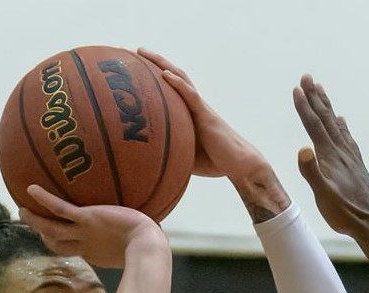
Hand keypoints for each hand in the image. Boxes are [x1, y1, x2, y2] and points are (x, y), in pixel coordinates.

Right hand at [19, 185, 165, 268]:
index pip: (69, 248)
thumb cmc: (149, 244)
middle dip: (41, 234)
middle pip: (55, 242)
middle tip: (29, 224)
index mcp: (93, 250)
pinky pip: (60, 209)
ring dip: (35, 220)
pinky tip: (32, 188)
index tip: (49, 236)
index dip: (57, 244)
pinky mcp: (87, 219)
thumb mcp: (135, 240)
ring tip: (21, 209)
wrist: (147, 245)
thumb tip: (144, 225)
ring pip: (51, 228)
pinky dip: (45, 199)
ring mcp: (83, 232)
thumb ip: (132, 233)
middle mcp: (84, 243)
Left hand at [137, 48, 267, 180]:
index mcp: (188, 112)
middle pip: (171, 75)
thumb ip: (168, 149)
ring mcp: (200, 107)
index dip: (151, 76)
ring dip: (161, 63)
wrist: (240, 165)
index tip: (131, 67)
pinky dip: (178, 84)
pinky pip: (191, 96)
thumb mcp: (184, 155)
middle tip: (129, 50)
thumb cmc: (214, 161)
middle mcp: (193, 104)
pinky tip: (165, 75)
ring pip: (180, 78)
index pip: (167, 88)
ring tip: (142, 51)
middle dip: (151, 62)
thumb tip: (144, 156)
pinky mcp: (206, 115)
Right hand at [292, 75, 368, 239]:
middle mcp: (341, 150)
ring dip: (326, 106)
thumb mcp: (323, 194)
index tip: (297, 89)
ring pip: (335, 124)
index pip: (314, 126)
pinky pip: (346, 137)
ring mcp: (350, 156)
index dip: (305, 107)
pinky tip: (341, 121)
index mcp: (330, 155)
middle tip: (308, 77)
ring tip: (321, 91)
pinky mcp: (355, 163)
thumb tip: (302, 149)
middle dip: (315, 97)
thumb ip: (312, 172)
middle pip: (325, 118)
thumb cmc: (343, 211)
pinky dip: (341, 125)